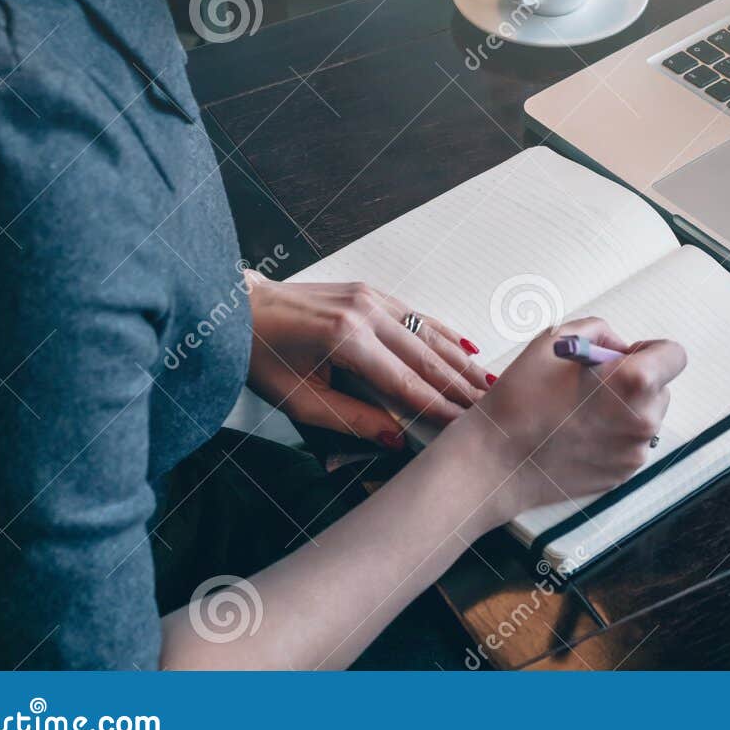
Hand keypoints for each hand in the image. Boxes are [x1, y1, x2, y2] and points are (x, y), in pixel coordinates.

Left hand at [245, 276, 491, 445]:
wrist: (239, 308)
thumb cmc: (262, 356)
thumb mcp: (298, 401)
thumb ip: (351, 419)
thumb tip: (396, 438)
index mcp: (345, 339)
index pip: (405, 381)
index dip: (438, 406)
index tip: (464, 426)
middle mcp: (365, 312)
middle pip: (426, 356)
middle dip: (460, 385)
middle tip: (490, 407)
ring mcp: (371, 297)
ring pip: (429, 333)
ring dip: (460, 361)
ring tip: (488, 384)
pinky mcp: (371, 291)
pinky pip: (417, 315)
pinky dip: (444, 334)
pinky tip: (467, 349)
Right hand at [440, 317, 685, 522]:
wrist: (497, 461)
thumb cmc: (521, 398)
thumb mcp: (555, 340)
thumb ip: (599, 331)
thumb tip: (619, 347)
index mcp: (634, 382)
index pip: (674, 355)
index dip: (649, 350)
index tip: (623, 356)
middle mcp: (644, 419)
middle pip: (660, 387)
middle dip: (635, 380)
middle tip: (593, 384)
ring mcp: (635, 451)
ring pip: (645, 416)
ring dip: (625, 408)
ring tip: (580, 410)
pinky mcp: (623, 474)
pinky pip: (630, 442)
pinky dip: (614, 434)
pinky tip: (578, 432)